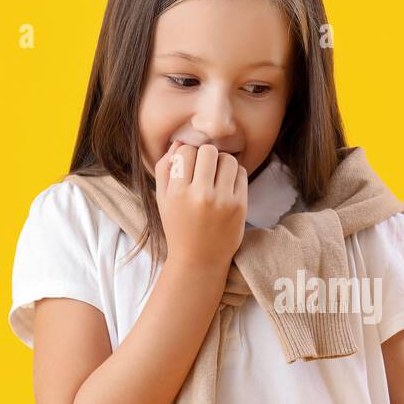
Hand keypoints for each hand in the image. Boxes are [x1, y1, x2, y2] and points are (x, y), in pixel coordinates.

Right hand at [154, 141, 247, 267]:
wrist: (199, 259)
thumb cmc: (178, 227)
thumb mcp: (162, 200)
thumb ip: (164, 169)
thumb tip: (179, 143)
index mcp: (177, 192)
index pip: (186, 151)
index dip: (187, 155)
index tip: (188, 167)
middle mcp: (200, 195)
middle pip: (208, 151)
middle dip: (206, 156)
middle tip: (204, 169)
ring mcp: (223, 201)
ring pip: (227, 159)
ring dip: (222, 162)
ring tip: (216, 175)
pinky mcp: (240, 206)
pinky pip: (241, 173)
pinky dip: (234, 174)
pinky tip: (226, 185)